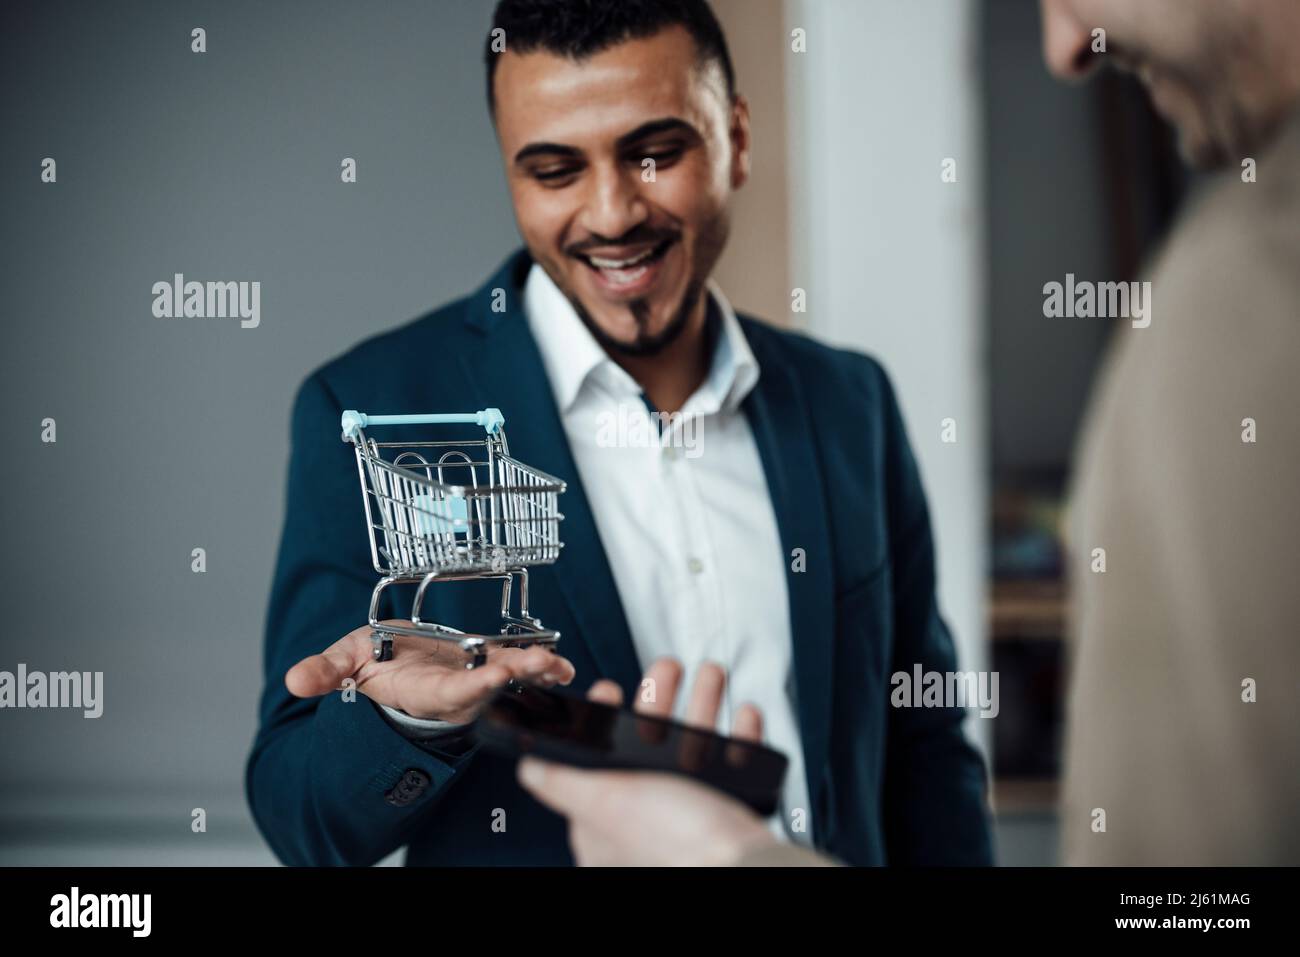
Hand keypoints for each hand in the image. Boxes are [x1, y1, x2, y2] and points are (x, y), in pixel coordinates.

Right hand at [284, 620, 575, 722]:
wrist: (394, 660)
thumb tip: (295, 680)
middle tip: (544, 664)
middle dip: (519, 677)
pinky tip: (558, 655)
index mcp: (427, 691)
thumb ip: (326, 672)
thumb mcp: (347, 662)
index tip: (495, 675)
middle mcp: (459, 690)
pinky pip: (519, 661)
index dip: (475, 686)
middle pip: (494, 687)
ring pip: (513, 678)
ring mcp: (478, 677)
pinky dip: (539, 659)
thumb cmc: (376, 660)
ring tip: (559, 663)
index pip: (454, 692)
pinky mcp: (490, 660)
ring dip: (537, 671)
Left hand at [517, 657, 779, 865]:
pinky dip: (738, 736)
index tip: (611, 690)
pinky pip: (730, 764)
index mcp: (605, 824)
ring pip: (690, 746)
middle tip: (668, 670)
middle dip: (660, 700)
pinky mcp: (725, 812)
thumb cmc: (678, 845)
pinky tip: (740, 716)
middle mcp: (644, 821)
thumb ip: (563, 781)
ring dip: (702, 704)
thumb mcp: (607, 802)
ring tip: (709, 676)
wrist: (747, 867)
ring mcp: (686, 816)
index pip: (593, 762)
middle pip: (644, 746)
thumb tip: (528, 768)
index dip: (601, 721)